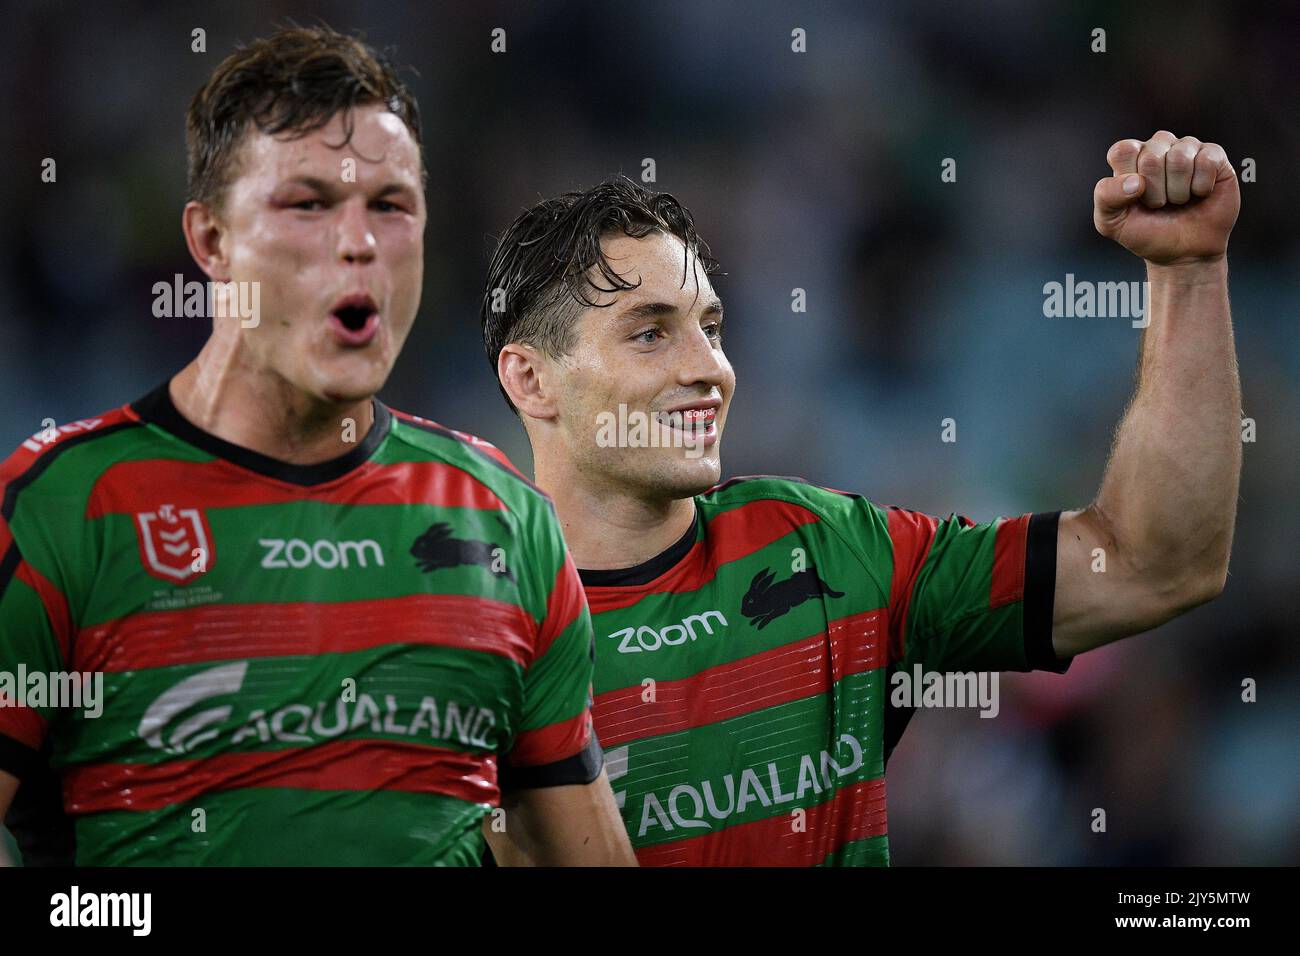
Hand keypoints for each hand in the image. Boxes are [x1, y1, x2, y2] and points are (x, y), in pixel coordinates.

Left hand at [1093, 131, 1239, 264]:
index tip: (1135, 197)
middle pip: (1151, 156)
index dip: (1129, 178)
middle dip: (1155, 191)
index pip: (1124, 150)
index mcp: (1130, 158)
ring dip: (1178, 190)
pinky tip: (1199, 193)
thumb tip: (1135, 180)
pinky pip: (1207, 160)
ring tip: (1179, 200)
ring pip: (1180, 156)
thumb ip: (1106, 196)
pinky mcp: (1213, 155)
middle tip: (1160, 204)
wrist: (1183, 253)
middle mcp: (1158, 148)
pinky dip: (1201, 185)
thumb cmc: (1147, 233)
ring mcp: (1186, 149)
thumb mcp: (1111, 222)